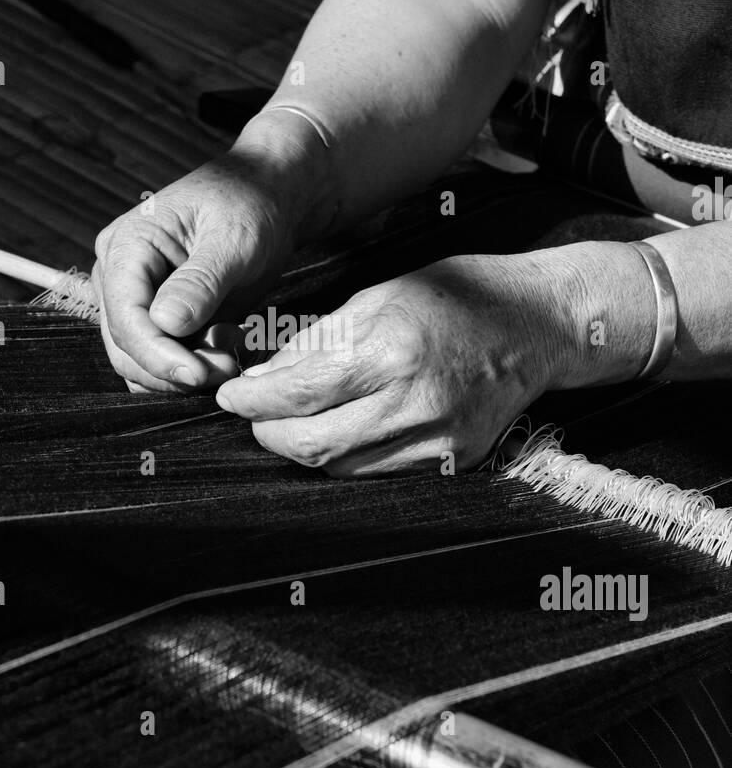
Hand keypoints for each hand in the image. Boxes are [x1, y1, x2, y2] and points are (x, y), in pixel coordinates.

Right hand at [93, 130, 325, 391]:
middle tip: (228, 367)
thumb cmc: (250, 203)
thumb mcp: (233, 239)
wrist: (269, 197)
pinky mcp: (161, 318)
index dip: (157, 355)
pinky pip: (165, 360)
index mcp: (127, 246)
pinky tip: (229, 346)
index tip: (200, 375)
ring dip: (187, 373)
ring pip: (143, 363)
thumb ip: (200, 282)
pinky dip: (195, 366)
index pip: (125, 317)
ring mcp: (137, 300)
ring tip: (233, 353)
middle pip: (127, 348)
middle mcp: (119, 276)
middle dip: (175, 369)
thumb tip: (166, 324)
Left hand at [215, 254, 568, 475]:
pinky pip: (379, 471)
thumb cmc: (456, 295)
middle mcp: (417, 403)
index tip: (230, 395)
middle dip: (270, 432)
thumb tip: (260, 376)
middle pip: (314, 444)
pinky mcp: (455, 460)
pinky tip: (339, 430)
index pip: (300, 393)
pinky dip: (347, 456)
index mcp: (393, 351)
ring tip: (292, 420)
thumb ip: (316, 342)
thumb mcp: (378, 296)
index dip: (253, 400)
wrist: (538, 323)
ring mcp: (440, 440)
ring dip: (305, 448)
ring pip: (342, 467)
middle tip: (253, 414)